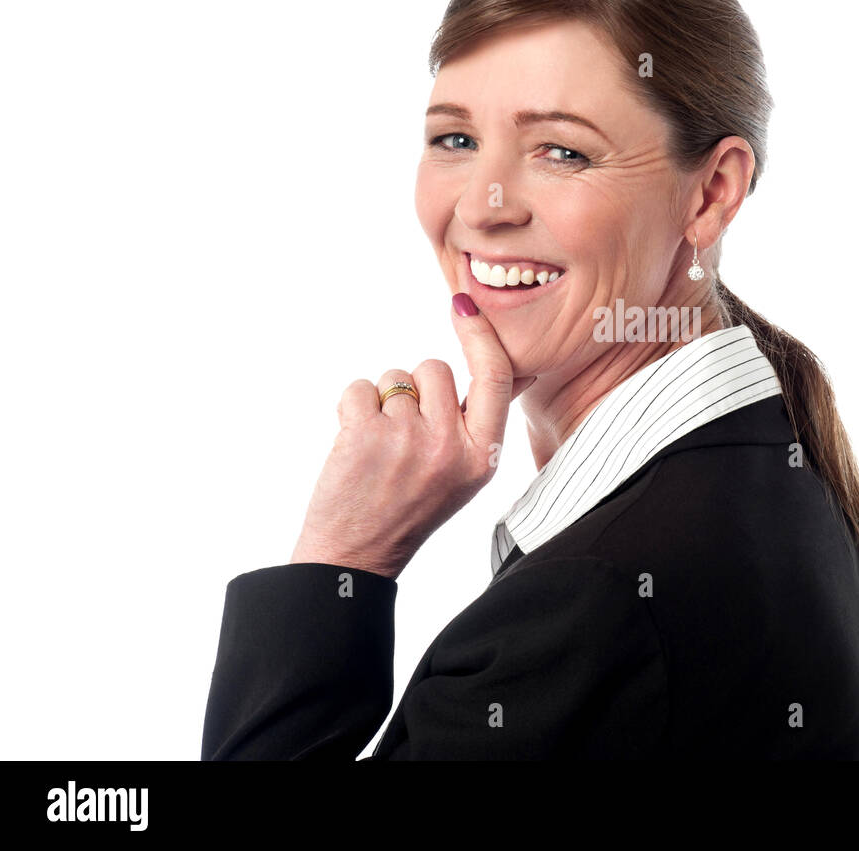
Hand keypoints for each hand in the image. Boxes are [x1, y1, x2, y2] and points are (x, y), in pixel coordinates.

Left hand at [289, 293, 535, 578]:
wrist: (356, 555)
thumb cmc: (410, 508)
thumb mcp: (465, 472)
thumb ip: (479, 422)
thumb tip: (507, 365)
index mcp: (482, 456)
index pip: (494, 377)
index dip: (480, 336)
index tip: (463, 304)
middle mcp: (450, 446)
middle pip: (435, 369)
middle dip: (416, 389)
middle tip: (405, 436)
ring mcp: (408, 439)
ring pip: (395, 379)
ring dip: (382, 403)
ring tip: (380, 448)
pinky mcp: (365, 434)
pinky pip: (360, 389)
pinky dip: (352, 408)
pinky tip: (355, 445)